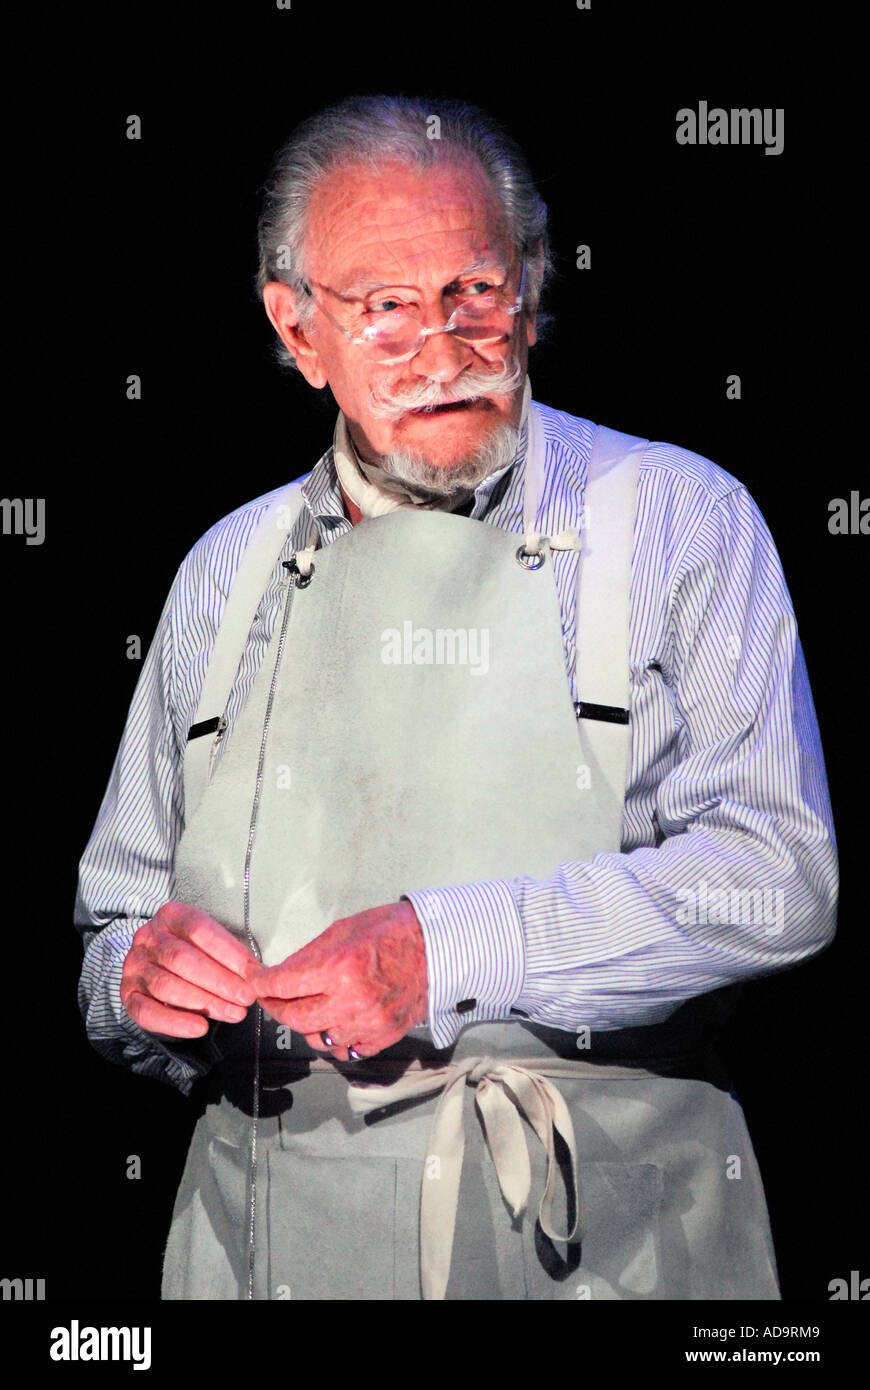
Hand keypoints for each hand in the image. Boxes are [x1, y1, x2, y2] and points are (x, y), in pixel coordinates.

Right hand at [121, 901, 259, 1038]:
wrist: (160, 965)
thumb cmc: (194, 952)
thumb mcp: (210, 943)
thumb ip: (230, 955)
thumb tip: (256, 976)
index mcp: (170, 916)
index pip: (199, 930)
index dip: (228, 953)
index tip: (252, 973)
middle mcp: (147, 938)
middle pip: (182, 959)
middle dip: (219, 981)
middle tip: (245, 997)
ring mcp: (135, 966)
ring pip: (166, 985)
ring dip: (204, 1003)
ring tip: (232, 1013)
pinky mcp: (128, 994)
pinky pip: (148, 1012)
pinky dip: (175, 1022)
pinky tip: (199, 1027)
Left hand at [248, 901, 428, 1060]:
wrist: (438, 948)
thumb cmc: (393, 931)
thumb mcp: (344, 929)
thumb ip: (310, 955)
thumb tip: (283, 974)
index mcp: (341, 967)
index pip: (284, 984)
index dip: (262, 984)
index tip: (255, 983)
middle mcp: (352, 1000)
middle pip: (295, 1018)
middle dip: (277, 1007)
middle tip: (273, 997)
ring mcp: (368, 1023)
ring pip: (317, 1038)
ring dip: (305, 1024)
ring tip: (308, 1006)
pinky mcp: (382, 1037)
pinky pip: (344, 1050)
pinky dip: (332, 1038)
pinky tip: (333, 1021)